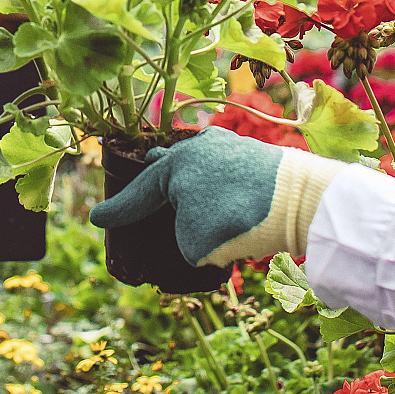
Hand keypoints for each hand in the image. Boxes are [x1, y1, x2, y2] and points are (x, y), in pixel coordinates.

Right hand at [89, 127, 342, 266]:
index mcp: (173, 167)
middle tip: (140, 189)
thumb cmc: (235, 219)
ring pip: (198, 162)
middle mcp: (198, 150)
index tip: (97, 218)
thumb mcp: (193, 244)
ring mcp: (230, 149)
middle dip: (151, 178)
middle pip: (166, 165)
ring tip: (181, 189)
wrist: (297, 199)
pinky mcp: (258, 157)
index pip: (139, 194)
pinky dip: (216, 182)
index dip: (117, 211)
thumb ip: (184, 241)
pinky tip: (219, 191)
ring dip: (188, 178)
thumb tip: (199, 237)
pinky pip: (225, 168)